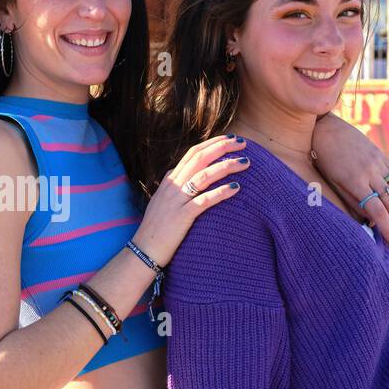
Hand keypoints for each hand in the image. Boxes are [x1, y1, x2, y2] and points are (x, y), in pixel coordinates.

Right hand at [132, 134, 247, 266]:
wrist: (143, 250)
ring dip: (227, 166)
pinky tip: (236, 188)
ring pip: (204, 175)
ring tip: (245, 162)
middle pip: (200, 158)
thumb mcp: (161, 200)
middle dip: (223, 147)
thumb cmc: (155, 228)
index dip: (213, 143)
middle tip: (243, 144)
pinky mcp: (182, 217)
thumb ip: (171, 185)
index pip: (192, 153)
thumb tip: (178, 171)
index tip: (231, 139)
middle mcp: (173, 186)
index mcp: (170, 180)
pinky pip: (204, 200)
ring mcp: (176, 201)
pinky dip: (221, 192)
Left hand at [312, 113, 388, 246]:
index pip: (377, 211)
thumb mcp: (333, 184)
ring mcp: (378, 162)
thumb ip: (352, 202)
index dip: (387, 229)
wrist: (326, 129)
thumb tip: (369, 220)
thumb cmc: (324, 160)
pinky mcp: (382, 156)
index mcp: (355, 181)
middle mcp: (370, 172)